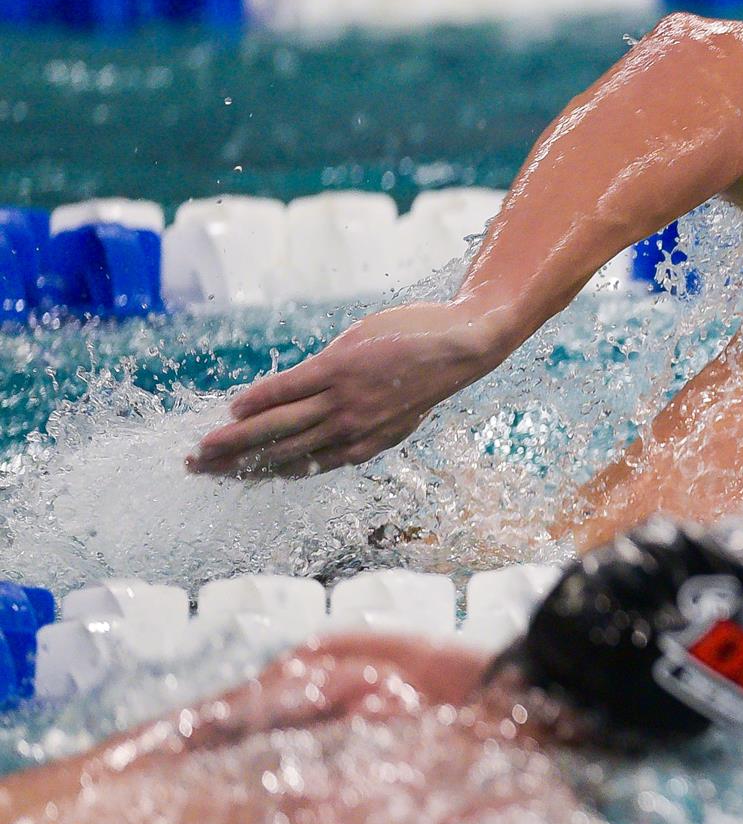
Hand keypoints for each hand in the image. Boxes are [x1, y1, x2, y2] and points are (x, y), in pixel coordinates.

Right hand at [187, 300, 512, 477]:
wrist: (464, 345)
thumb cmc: (429, 372)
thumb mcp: (397, 410)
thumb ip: (363, 424)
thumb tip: (330, 427)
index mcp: (363, 445)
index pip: (301, 466)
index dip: (261, 474)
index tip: (230, 478)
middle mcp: (350, 430)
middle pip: (280, 453)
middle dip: (235, 465)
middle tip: (197, 471)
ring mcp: (344, 400)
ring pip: (279, 427)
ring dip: (236, 440)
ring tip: (202, 451)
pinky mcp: (341, 369)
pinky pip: (291, 389)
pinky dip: (261, 400)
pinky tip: (234, 409)